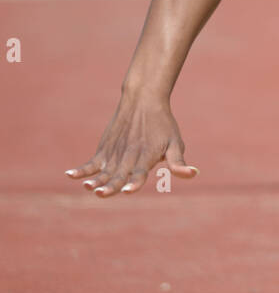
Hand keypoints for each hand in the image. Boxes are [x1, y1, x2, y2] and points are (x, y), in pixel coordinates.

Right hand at [65, 92, 198, 196]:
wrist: (143, 99)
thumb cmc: (163, 125)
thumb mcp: (176, 142)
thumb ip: (178, 161)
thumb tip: (194, 174)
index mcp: (146, 156)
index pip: (139, 172)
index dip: (134, 182)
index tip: (127, 190)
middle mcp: (129, 156)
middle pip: (118, 174)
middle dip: (110, 185)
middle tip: (100, 193)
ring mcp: (115, 153)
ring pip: (103, 170)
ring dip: (94, 179)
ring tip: (87, 186)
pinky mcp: (105, 149)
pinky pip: (91, 162)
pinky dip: (81, 169)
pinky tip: (69, 175)